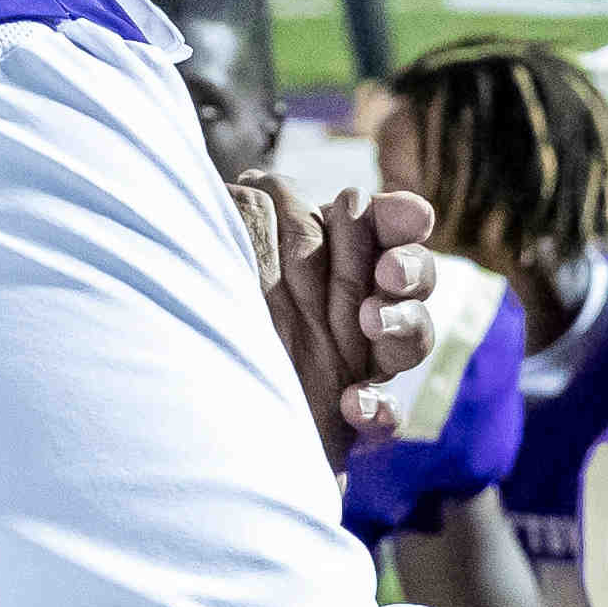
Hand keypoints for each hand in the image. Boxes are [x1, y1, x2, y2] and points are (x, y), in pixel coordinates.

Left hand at [240, 181, 452, 469]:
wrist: (194, 426)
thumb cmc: (213, 332)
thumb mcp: (232, 265)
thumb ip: (251, 225)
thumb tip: (256, 180)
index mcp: (334, 263)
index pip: (387, 231)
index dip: (401, 219)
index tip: (402, 216)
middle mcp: (357, 313)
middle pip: (412, 280)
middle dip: (411, 267)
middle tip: (386, 273)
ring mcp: (359, 368)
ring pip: (412, 340)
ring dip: (403, 324)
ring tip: (372, 322)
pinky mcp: (352, 426)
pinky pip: (386, 419)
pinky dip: (379, 410)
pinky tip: (355, 404)